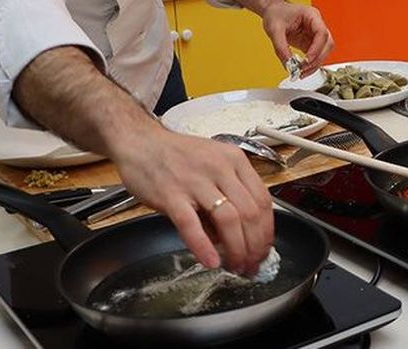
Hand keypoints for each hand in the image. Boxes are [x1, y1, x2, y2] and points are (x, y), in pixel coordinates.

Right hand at [110, 127, 273, 274]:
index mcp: (234, 160)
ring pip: (229, 220)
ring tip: (235, 266)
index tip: (263, 249)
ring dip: (236, 249)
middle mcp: (219, 168)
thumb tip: (238, 233)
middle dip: (255, 246)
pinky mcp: (171, 194)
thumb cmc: (176, 155)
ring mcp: (195, 181)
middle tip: (252, 264)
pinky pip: (191, 224)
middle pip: (250, 213)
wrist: (140, 142)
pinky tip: (210, 261)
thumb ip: (228, 194)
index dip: (266, 231)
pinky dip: (203, 246)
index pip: (263, 200)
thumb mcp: (213, 164)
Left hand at [261, 0, 333, 74]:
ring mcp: (314, 34)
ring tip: (302, 72)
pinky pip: (315, 55)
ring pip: (324, 52)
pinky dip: (310, 64)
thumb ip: (281, 47)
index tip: (307, 60)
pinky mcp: (310, 42)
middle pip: (327, 44)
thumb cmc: (276, 13)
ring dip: (315, 64)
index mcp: (311, 16)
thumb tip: (288, 64)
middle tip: (304, 69)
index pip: (322, 33)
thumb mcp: (274, 29)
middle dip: (318, 59)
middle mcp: (316, 25)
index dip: (317, 48)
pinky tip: (302, 70)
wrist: (272, 11)